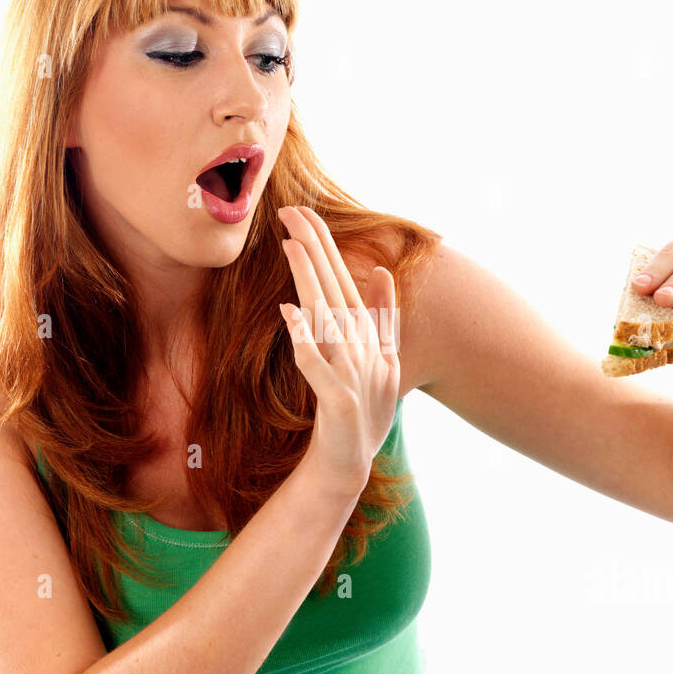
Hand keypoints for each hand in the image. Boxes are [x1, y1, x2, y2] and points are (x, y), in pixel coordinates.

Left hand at [277, 204, 399, 494]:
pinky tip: (291, 312)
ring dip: (311, 280)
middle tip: (290, 210)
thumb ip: (381, 315)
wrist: (349, 462)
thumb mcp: (380, 359)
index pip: (342, 280)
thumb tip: (382, 270)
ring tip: (291, 245)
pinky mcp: (338, 400)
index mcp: (365, 335)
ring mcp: (352, 373)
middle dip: (315, 247)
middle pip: (335, 288)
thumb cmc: (358, 409)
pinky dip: (306, 339)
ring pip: (327, 318)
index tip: (303, 213)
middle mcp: (361, 348)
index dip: (325, 246)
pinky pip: (317, 365)